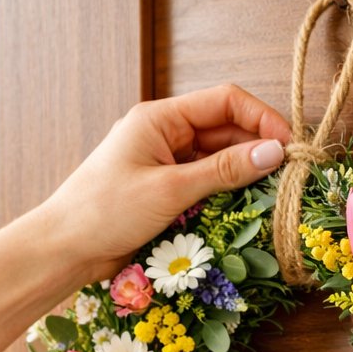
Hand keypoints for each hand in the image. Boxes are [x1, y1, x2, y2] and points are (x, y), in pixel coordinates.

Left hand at [41, 84, 290, 283]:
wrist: (63, 250)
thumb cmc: (104, 212)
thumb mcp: (169, 190)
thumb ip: (222, 171)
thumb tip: (274, 152)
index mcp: (160, 118)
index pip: (224, 101)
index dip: (262, 118)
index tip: (289, 146)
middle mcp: (164, 135)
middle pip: (224, 132)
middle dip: (256, 150)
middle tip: (288, 179)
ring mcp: (163, 164)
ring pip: (217, 161)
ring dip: (242, 177)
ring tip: (270, 197)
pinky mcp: (163, 193)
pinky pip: (204, 186)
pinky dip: (224, 196)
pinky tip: (242, 212)